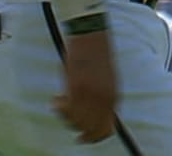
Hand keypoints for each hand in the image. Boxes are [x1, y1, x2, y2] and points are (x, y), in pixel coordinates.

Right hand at [53, 28, 118, 143]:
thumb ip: (102, 99)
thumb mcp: (107, 80)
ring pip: (76, 121)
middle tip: (66, 114)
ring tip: (61, 100)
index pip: (105, 130)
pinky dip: (59, 106)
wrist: (92, 33)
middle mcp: (104, 99)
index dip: (93, 136)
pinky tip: (57, 97)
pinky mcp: (76, 86)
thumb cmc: (97, 54)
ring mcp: (91, 94)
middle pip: (89, 129)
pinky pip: (66, 109)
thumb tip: (91, 118)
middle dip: (76, 127)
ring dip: (66, 115)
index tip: (82, 138)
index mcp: (114, 97)